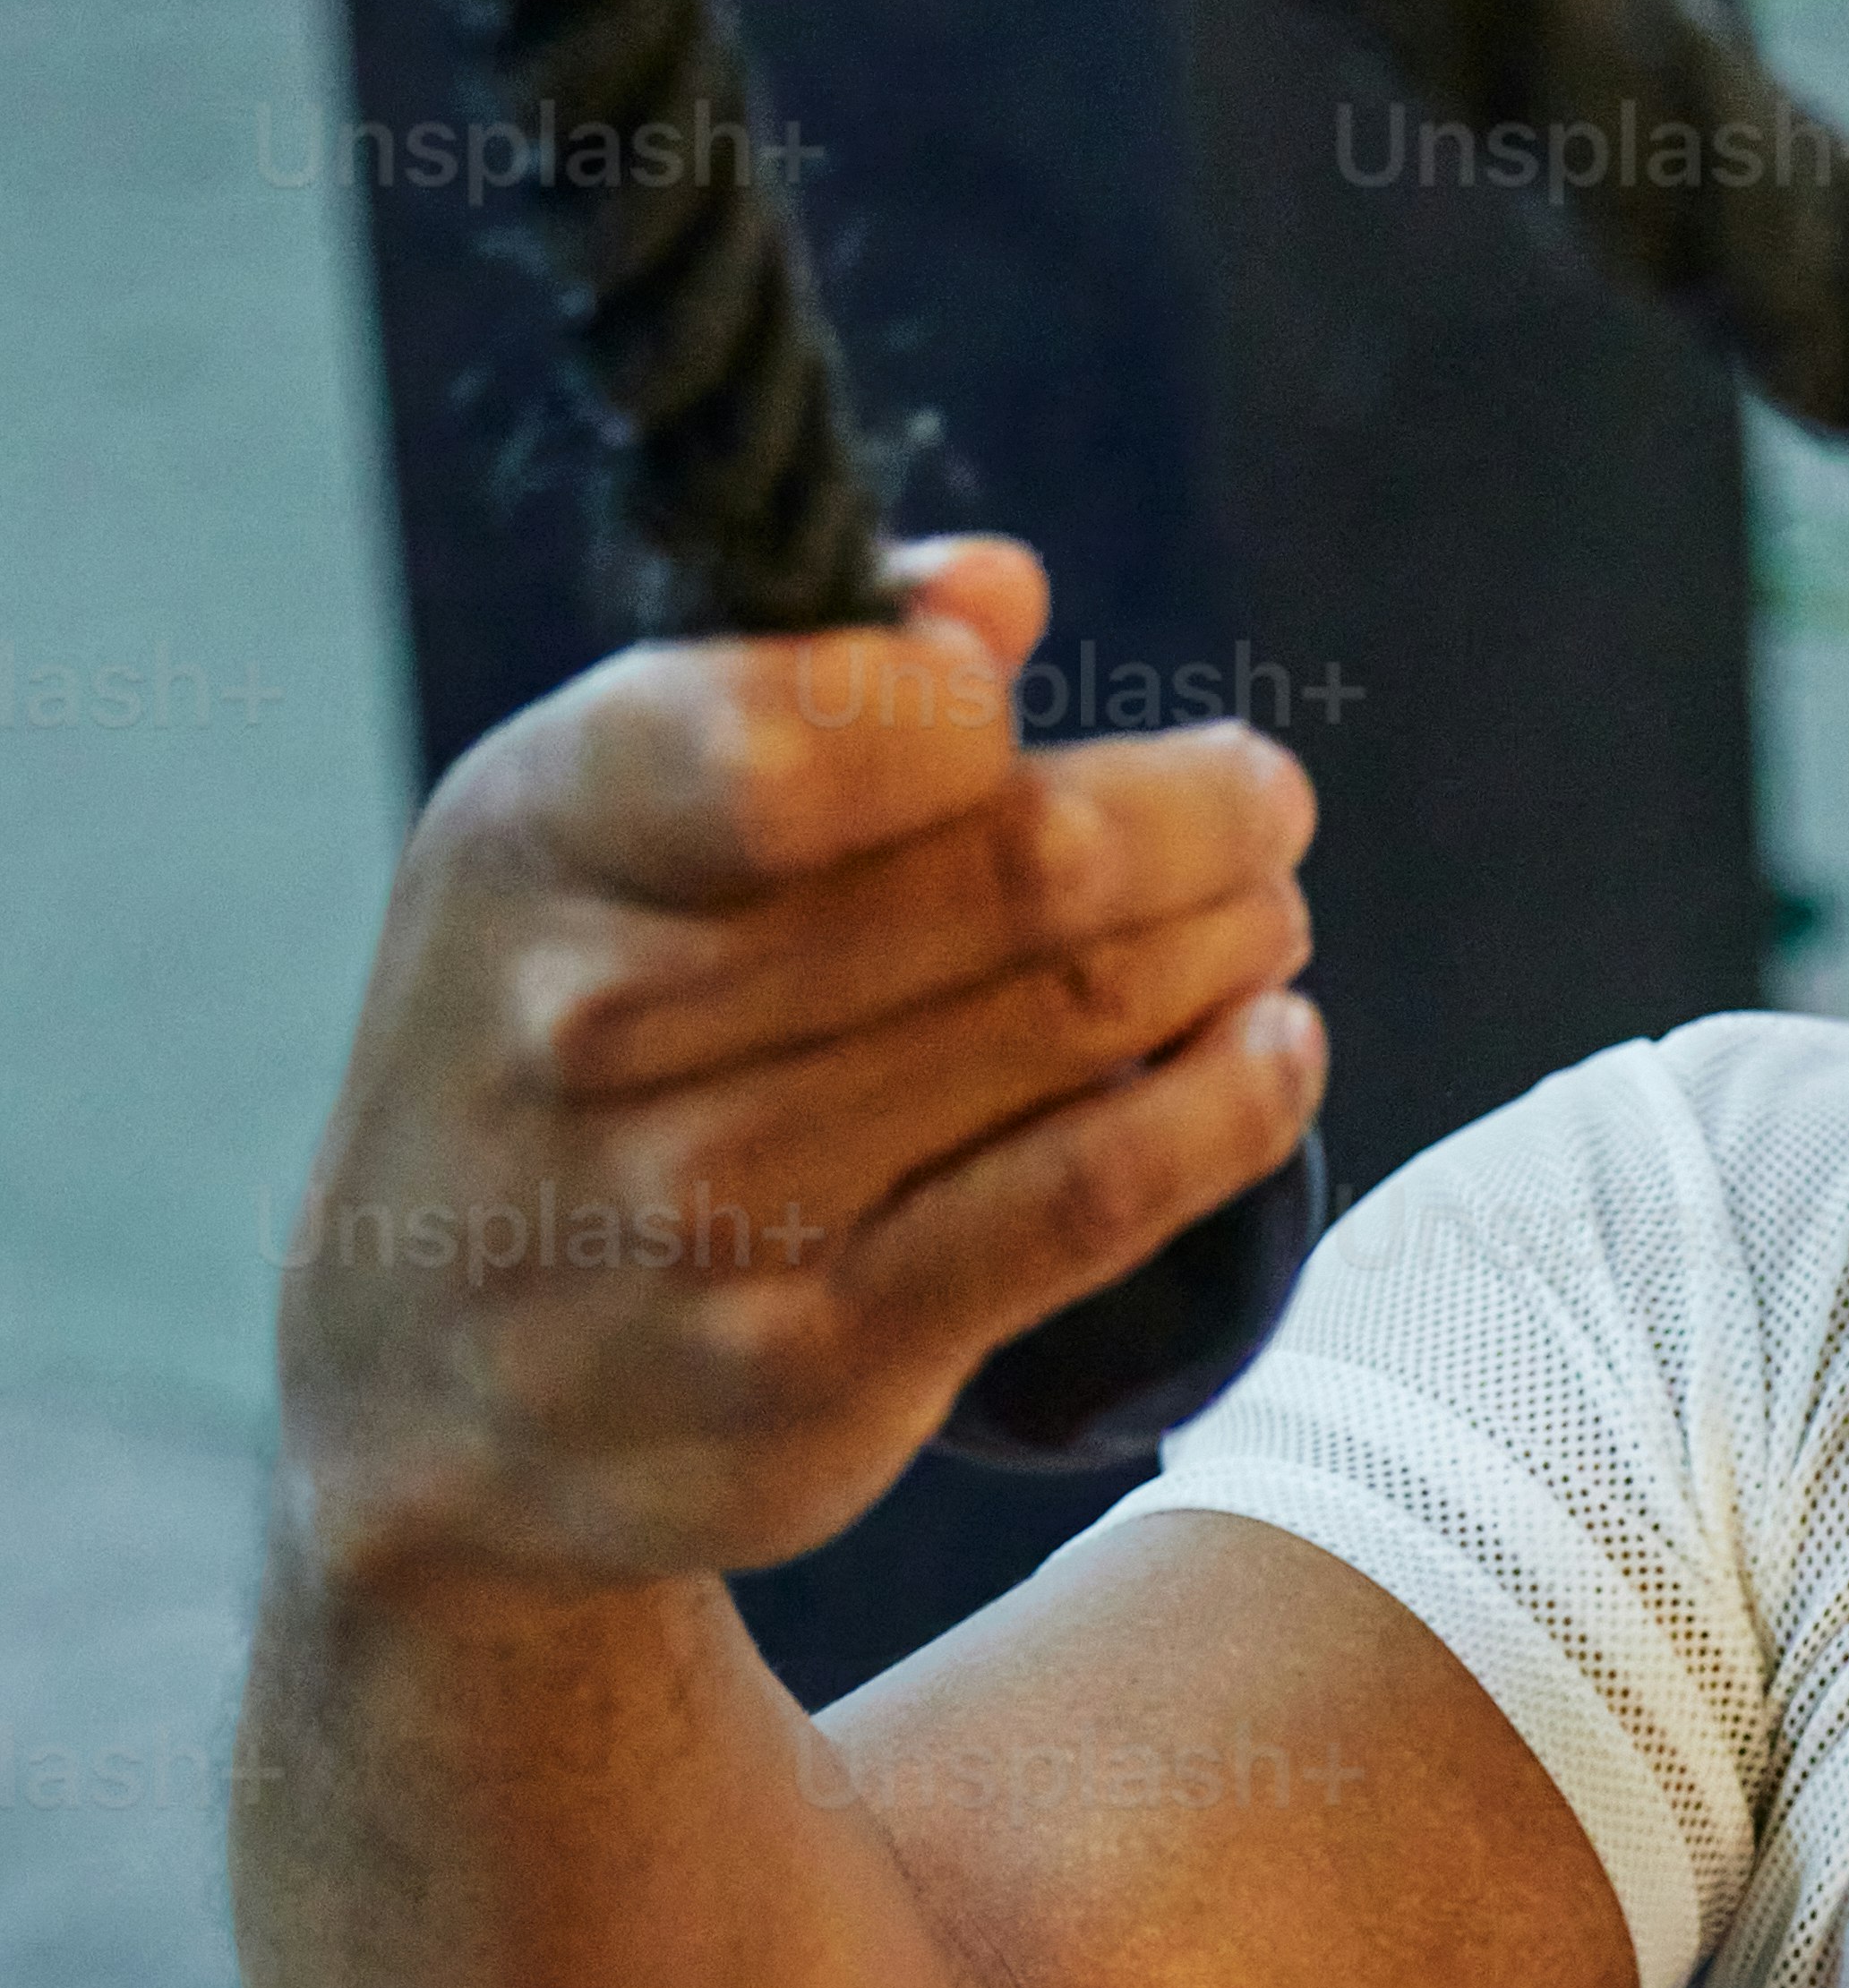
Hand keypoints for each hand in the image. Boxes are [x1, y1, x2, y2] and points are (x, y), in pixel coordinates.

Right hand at [272, 540, 1322, 1602]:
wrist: (432, 1392)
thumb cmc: (549, 1052)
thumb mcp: (585, 834)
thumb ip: (781, 686)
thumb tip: (994, 596)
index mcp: (546, 834)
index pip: (807, 731)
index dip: (968, 710)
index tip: (1043, 717)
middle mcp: (606, 1019)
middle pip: (1012, 873)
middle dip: (1189, 822)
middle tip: (1261, 807)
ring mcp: (713, 1205)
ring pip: (1073, 1026)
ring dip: (1224, 951)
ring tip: (1266, 920)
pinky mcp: (818, 1358)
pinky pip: (1089, 1199)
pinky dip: (1226, 1110)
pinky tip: (1278, 1053)